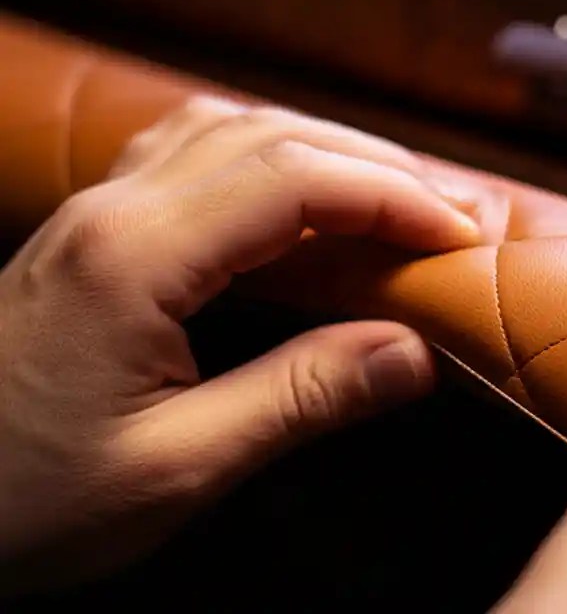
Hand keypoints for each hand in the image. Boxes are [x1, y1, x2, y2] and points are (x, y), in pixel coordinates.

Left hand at [0, 97, 481, 594]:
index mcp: (133, 259)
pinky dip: (267, 160)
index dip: (394, 197)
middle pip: (270, 135)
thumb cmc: (20, 500)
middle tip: (452, 213)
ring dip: (324, 151)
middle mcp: (112, 213)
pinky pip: (191, 155)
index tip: (459, 234)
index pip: (295, 181)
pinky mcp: (89, 235)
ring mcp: (94, 215)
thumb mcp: (174, 468)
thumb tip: (414, 354)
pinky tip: (297, 200)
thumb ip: (299, 400)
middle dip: (376, 166)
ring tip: (392, 198)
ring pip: (229, 130)